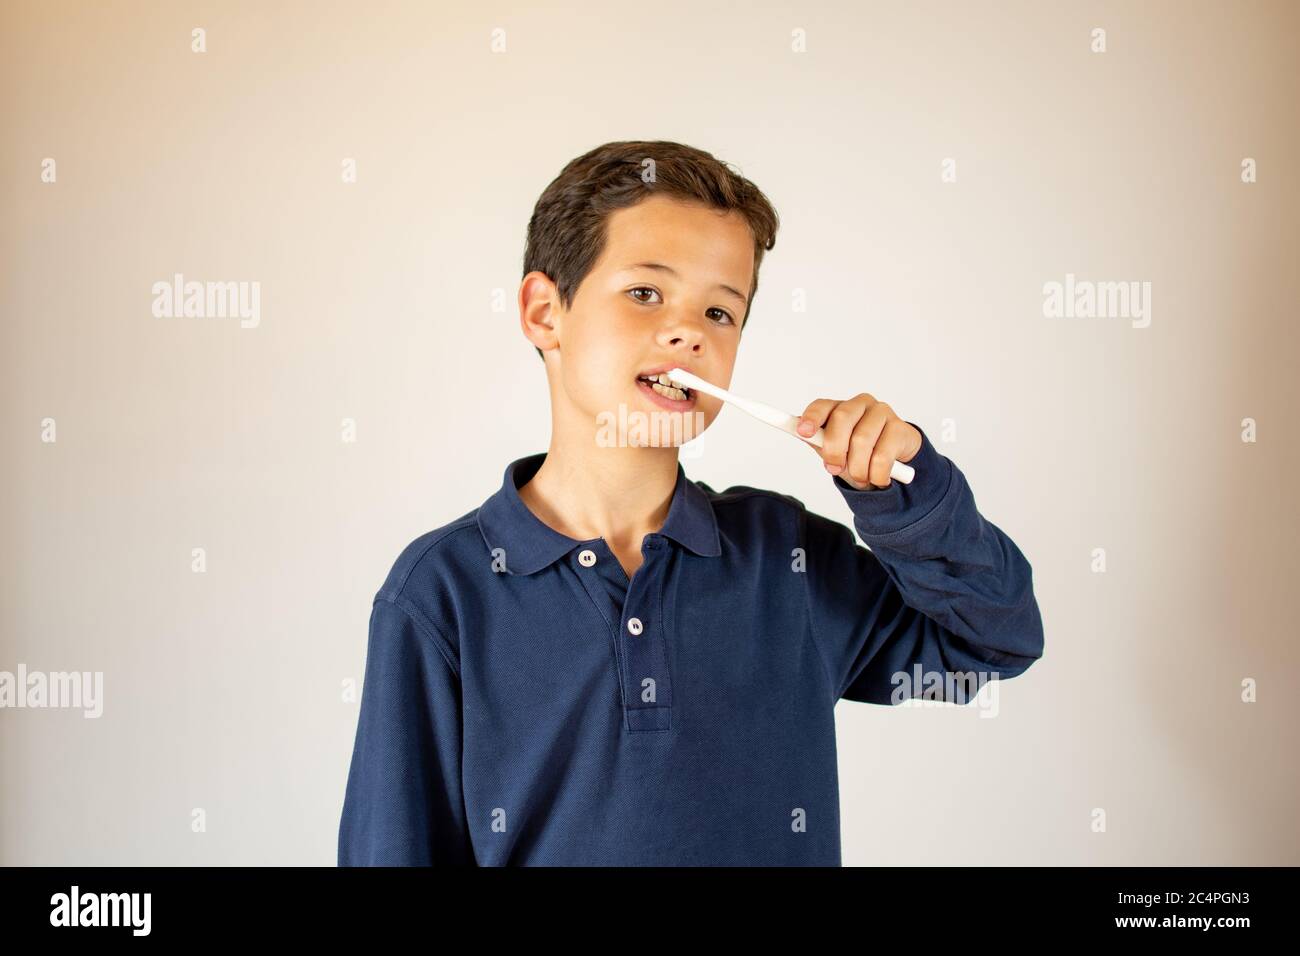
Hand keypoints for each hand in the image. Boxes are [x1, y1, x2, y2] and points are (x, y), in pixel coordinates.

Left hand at [795, 393, 922, 489]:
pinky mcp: (900, 428)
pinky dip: (876, 475)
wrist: (893, 463)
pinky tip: (878, 478)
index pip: (822, 406)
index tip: (803, 432)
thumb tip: (800, 432)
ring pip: (862, 441)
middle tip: (833, 469)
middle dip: (834, 450)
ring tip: (860, 477)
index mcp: (839, 407)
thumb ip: (818, 442)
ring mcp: (882, 413)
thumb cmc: (858, 454)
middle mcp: (860, 404)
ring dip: (857, 469)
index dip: (812, 417)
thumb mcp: (834, 450)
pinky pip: (882, 456)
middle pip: (841, 419)